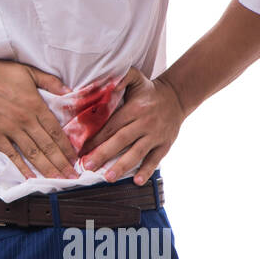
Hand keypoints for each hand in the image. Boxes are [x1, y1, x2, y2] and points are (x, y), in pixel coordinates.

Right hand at [0, 54, 80, 179]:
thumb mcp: (29, 72)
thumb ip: (50, 82)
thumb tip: (70, 92)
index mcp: (35, 105)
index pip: (56, 131)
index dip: (67, 147)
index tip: (75, 159)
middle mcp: (25, 120)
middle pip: (47, 146)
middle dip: (61, 163)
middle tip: (72, 177)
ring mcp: (9, 129)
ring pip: (32, 153)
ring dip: (46, 169)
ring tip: (58, 180)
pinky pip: (11, 155)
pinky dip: (22, 168)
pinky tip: (31, 177)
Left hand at [78, 67, 186, 184]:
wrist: (177, 97)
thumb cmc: (149, 90)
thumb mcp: (135, 77)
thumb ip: (120, 78)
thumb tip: (106, 85)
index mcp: (134, 109)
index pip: (111, 125)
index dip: (95, 138)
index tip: (81, 149)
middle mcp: (145, 123)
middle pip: (121, 141)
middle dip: (103, 154)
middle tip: (88, 166)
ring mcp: (156, 135)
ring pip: (137, 153)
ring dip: (122, 166)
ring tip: (108, 178)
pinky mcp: (165, 144)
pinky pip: (155, 160)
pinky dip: (146, 171)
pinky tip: (137, 181)